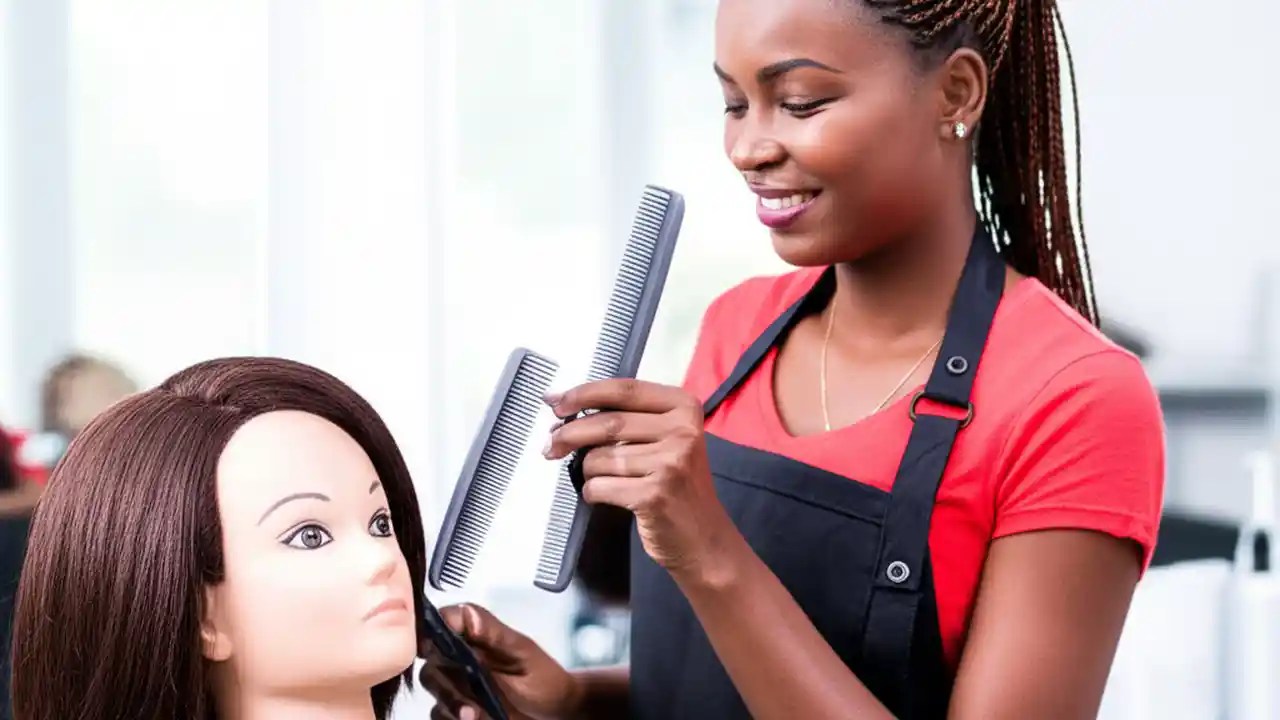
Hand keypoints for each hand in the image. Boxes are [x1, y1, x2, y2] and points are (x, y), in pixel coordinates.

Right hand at [419, 603, 581, 719]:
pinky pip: (438, 712)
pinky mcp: (456, 707)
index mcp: (476, 634)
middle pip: (431, 657)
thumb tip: (466, 613)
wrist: (553, 710)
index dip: (434, 626)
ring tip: (471, 715)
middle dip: (442, 676)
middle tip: (462, 691)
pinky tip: (471, 719)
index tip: (433, 643)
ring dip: (448, 701)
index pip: (445, 620)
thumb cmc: (543, 677)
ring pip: (432, 685)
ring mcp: (457, 682)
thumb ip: (493, 633)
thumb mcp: (521, 652)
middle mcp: (461, 654)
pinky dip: (449, 717)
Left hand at [543, 379, 742, 584]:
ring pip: (600, 457)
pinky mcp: (654, 494)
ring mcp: (670, 463)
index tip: (555, 402)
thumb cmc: (677, 486)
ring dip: (586, 470)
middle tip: (549, 445)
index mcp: (684, 407)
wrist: (703, 538)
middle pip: (608, 422)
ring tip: (598, 479)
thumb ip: (629, 420)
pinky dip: (591, 492)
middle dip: (569, 434)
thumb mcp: (666, 440)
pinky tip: (603, 496)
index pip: (624, 389)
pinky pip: (600, 486)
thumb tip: (565, 411)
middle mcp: (682, 431)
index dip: (584, 393)